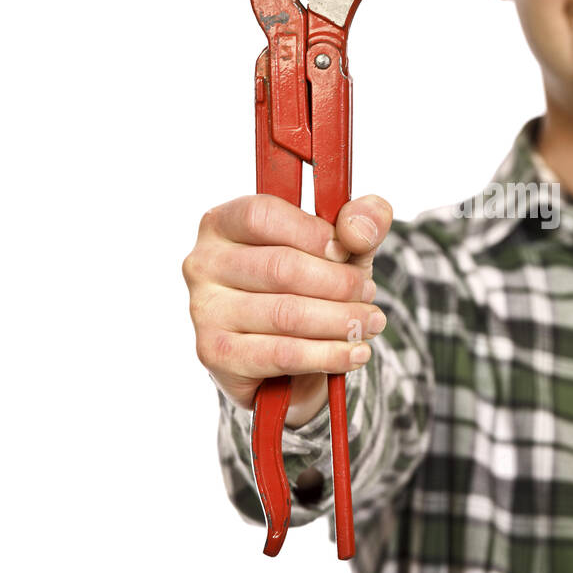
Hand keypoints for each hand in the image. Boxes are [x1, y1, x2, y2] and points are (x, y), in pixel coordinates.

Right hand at [182, 193, 393, 424]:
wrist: (285, 356)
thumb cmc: (308, 287)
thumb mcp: (339, 248)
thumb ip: (360, 222)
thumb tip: (361, 227)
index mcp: (223, 222)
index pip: (263, 216)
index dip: (313, 233)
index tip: (348, 252)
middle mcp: (203, 263)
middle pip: (280, 267)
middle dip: (339, 284)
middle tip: (369, 295)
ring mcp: (204, 310)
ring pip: (286, 314)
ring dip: (341, 321)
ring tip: (369, 324)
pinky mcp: (215, 354)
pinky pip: (282, 354)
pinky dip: (328, 354)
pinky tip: (355, 353)